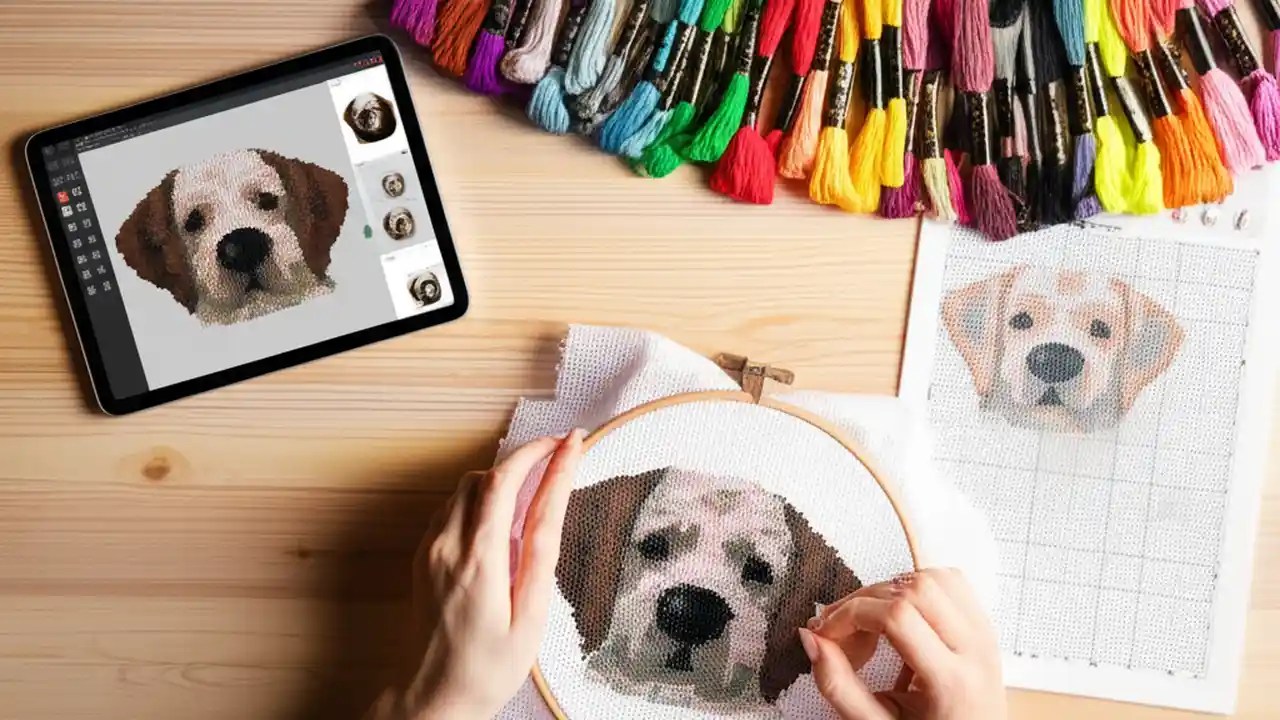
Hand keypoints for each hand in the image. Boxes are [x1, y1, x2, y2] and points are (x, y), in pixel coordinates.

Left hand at [365, 431, 584, 719]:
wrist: (431, 700)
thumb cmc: (486, 669)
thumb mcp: (530, 618)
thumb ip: (540, 555)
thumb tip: (552, 502)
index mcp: (480, 561)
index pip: (509, 484)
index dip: (543, 455)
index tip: (572, 440)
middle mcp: (449, 546)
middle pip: (484, 475)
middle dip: (523, 458)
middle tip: (558, 455)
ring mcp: (431, 549)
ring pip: (465, 488)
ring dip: (501, 478)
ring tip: (536, 488)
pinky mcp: (423, 557)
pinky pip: (452, 508)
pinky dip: (480, 498)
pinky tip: (502, 517)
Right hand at [798, 568, 1004, 719]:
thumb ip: (838, 687)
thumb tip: (811, 640)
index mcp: (951, 682)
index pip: (897, 617)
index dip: (851, 614)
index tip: (827, 630)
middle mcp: (975, 651)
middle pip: (915, 589)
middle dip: (865, 599)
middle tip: (841, 628)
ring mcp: (984, 633)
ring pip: (933, 577)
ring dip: (891, 589)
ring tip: (871, 622)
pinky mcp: (984, 624)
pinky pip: (950, 581)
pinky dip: (916, 587)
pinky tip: (899, 615)